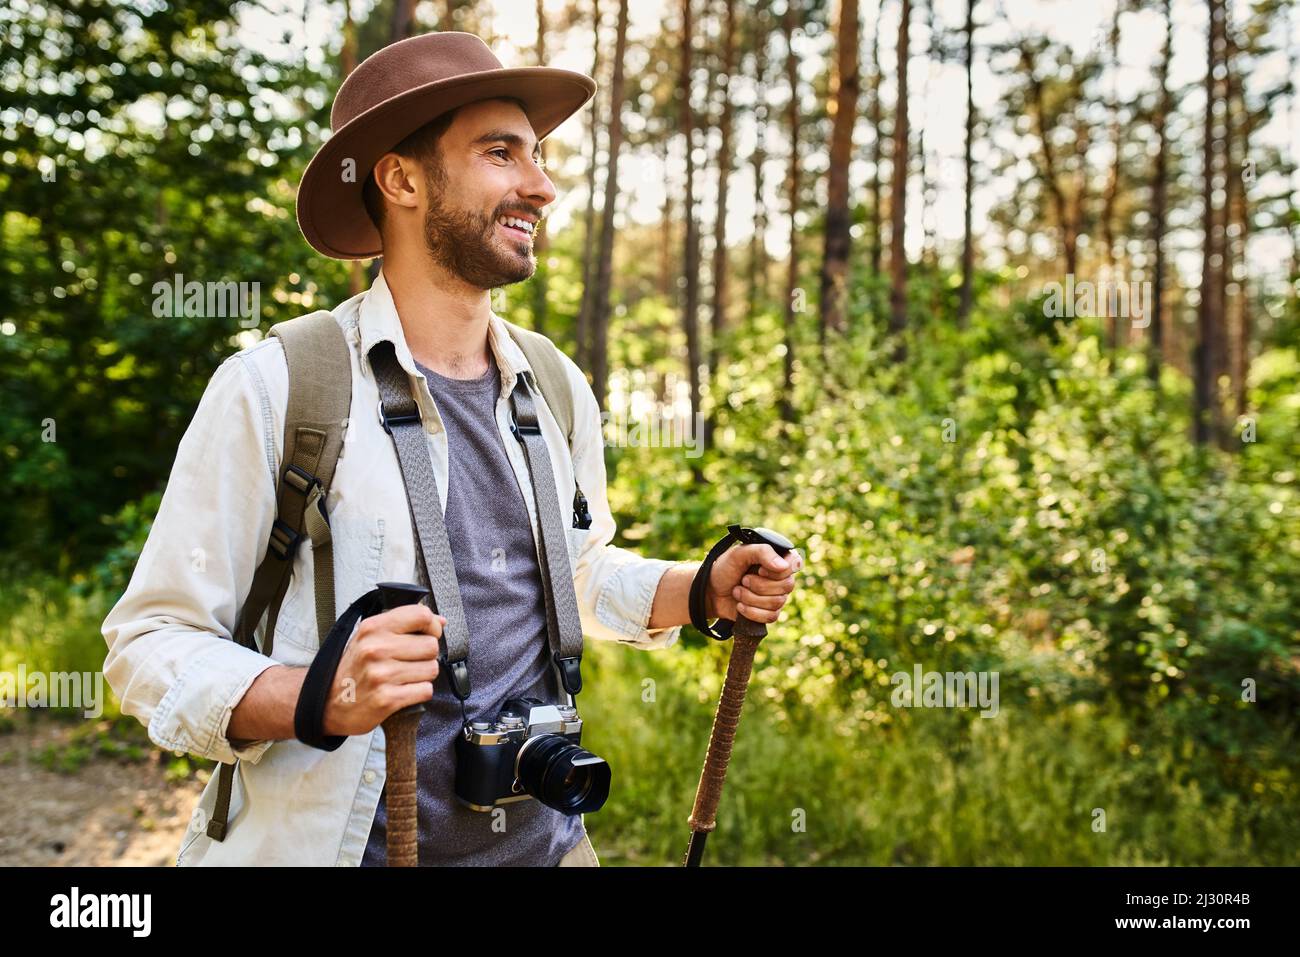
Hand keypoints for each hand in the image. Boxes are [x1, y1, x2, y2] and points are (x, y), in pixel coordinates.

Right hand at [322, 604, 443, 736]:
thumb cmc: (355, 669)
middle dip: (427, 656)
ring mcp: (381, 675)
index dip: (432, 626)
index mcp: (373, 628)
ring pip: (431, 669)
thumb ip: (404, 625)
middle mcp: (376, 648)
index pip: (421, 615)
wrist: (328, 703)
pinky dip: (419, 692)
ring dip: (424, 675)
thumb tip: (441, 621)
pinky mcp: (387, 699)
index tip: (428, 634)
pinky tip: (403, 691)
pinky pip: (425, 690)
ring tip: (405, 677)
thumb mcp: (370, 638)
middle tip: (411, 662)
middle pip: (431, 645)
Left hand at [705, 544, 804, 624]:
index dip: (779, 570)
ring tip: (737, 592)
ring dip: (751, 598)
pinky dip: (752, 612)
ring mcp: (776, 596)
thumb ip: (762, 552)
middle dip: (760, 585)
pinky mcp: (769, 613)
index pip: (795, 563)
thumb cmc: (725, 568)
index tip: (761, 570)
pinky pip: (771, 617)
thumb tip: (784, 566)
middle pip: (787, 585)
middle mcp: (780, 578)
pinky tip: (740, 606)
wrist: (710, 592)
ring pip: (777, 602)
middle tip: (743, 580)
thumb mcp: (739, 553)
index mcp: (776, 559)